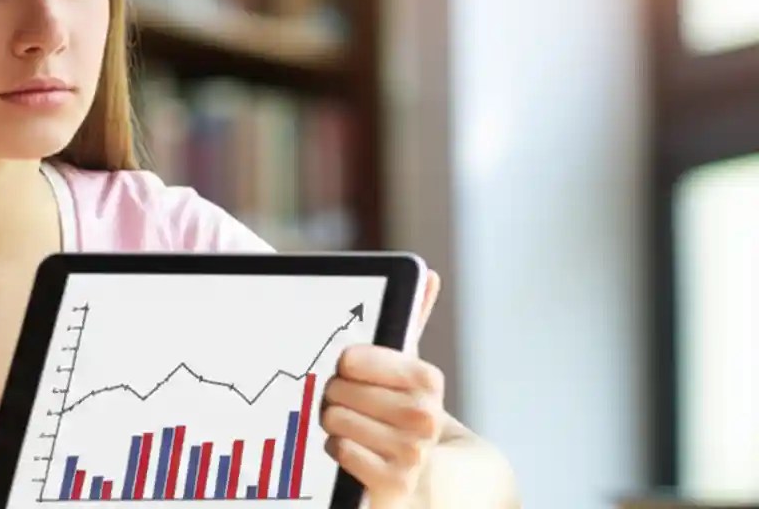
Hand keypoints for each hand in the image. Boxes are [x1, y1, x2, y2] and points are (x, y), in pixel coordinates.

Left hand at [320, 270, 444, 508]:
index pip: (356, 359)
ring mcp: (410, 454)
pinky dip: (336, 448)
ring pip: (336, 421)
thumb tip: (426, 273)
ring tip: (348, 423)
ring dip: (332, 421)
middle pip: (340, 390)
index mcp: (428, 380)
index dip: (344, 363)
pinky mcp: (393, 486)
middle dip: (333, 393)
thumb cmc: (399, 408)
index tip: (346, 366)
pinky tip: (351, 448)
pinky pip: (340, 451)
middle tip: (343, 399)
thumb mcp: (405, 363)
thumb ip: (412, 318)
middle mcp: (424, 418)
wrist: (425, 473)